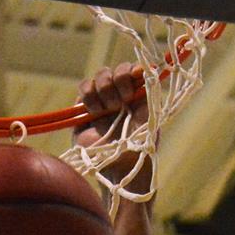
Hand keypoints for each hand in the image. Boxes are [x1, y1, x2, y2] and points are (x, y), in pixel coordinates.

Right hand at [73, 63, 152, 194]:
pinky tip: (96, 111)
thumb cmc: (140, 144)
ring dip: (105, 88)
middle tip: (123, 99)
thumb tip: (144, 68)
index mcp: (137, 94)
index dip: (131, 71)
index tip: (135, 80)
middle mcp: (119, 95)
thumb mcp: (150, 114)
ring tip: (109, 109)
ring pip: (99, 76)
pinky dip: (89, 94)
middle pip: (114, 70)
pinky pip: (84, 88)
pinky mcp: (84, 109)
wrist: (121, 166)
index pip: (132, 70)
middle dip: (119, 80)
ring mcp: (101, 101)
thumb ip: (148, 90)